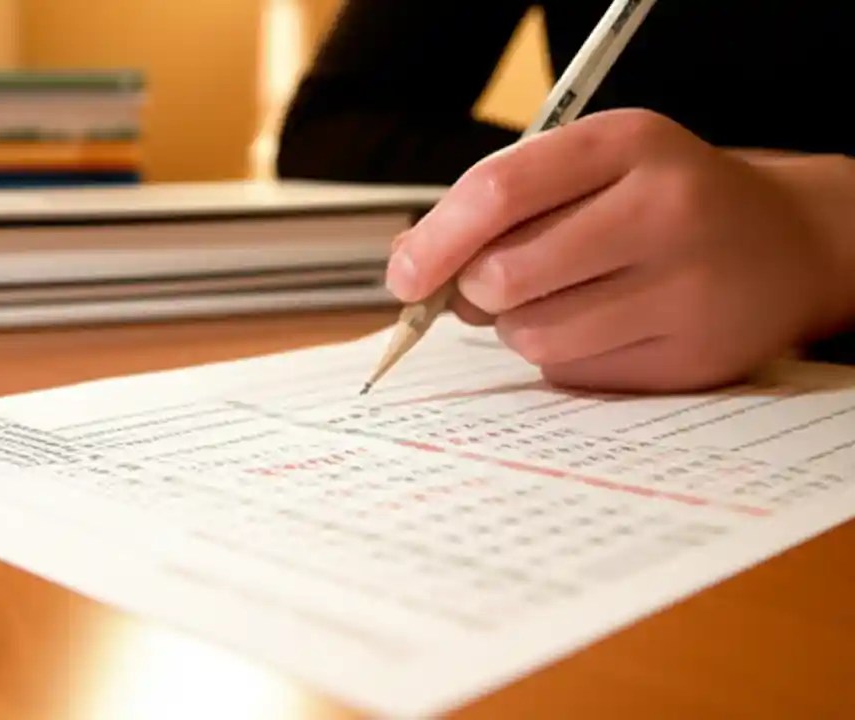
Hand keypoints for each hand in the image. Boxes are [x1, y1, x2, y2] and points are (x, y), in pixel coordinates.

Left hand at [386, 109, 853, 392]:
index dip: (435, 241)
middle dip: (474, 291)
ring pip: (532, 335)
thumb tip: (407, 266)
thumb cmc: (657, 202)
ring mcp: (686, 288)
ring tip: (559, 300)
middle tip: (488, 287)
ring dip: (518, 328)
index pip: (499, 191)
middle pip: (504, 274)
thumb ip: (499, 205)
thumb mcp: (590, 169)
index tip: (404, 276)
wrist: (784, 245)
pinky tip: (605, 326)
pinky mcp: (691, 359)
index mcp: (626, 144)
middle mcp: (664, 210)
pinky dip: (564, 357)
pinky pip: (573, 374)